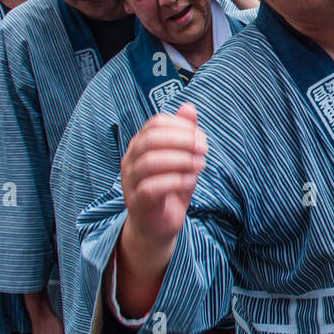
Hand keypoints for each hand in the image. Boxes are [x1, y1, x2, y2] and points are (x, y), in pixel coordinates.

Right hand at [120, 103, 206, 245]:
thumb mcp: (182, 158)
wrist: (158, 226)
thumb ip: (185, 134)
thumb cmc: (171, 188)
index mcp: (140, 145)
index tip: (201, 137)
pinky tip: (190, 181)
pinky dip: (175, 181)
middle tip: (203, 149)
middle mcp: (130, 160)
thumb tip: (189, 108)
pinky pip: (151, 187)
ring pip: (150, 162)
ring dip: (181, 160)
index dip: (181, 126)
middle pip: (151, 140)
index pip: (155, 123)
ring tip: (200, 165)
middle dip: (182, 141)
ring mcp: (130, 182)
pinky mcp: (137, 202)